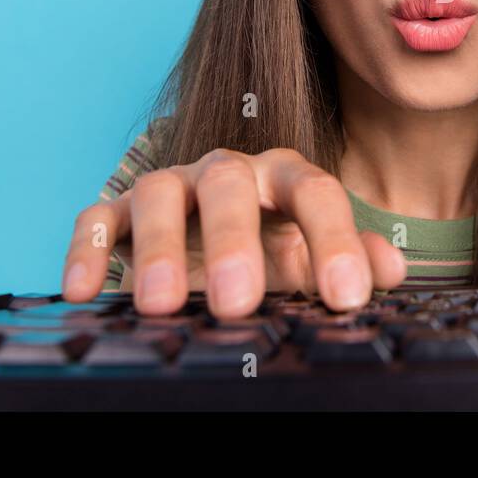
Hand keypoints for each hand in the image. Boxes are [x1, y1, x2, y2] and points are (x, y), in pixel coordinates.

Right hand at [61, 148, 407, 317]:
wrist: (215, 239)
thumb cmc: (273, 248)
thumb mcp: (313, 255)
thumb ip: (352, 258)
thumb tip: (391, 270)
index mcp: (283, 177)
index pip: (315, 192)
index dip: (334, 240)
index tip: (346, 297)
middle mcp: (226, 172)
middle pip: (228, 183)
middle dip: (233, 240)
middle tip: (239, 301)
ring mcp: (171, 186)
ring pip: (159, 191)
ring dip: (160, 248)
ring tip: (164, 306)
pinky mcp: (120, 212)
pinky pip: (99, 218)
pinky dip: (91, 250)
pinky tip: (86, 291)